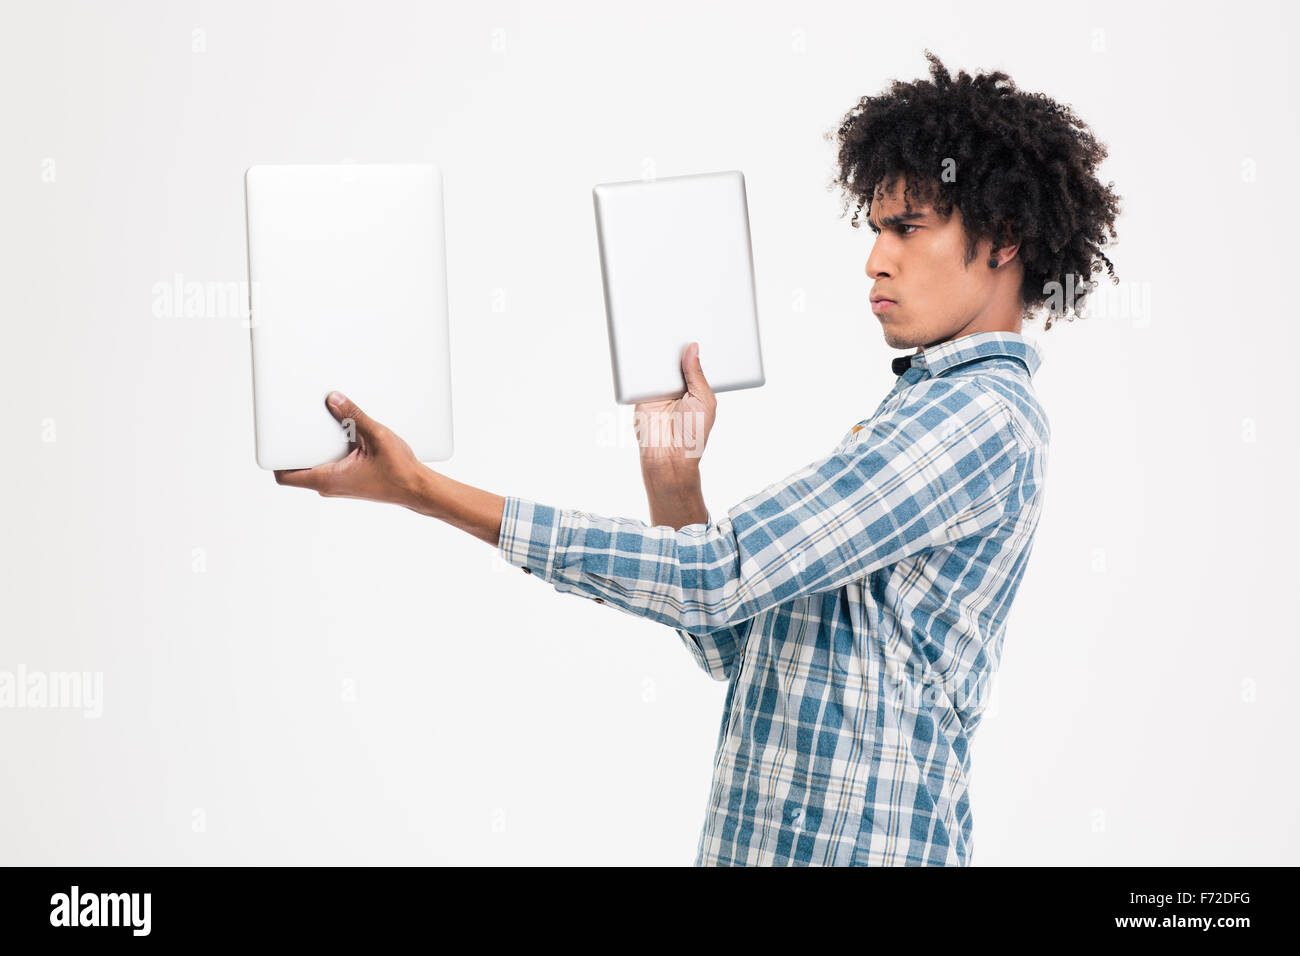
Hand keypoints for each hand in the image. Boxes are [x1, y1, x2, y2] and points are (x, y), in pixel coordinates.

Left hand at [273, 391, 427, 509]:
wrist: (418, 489)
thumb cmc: (399, 471)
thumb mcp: (376, 436)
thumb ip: (353, 416)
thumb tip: (333, 399)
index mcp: (328, 478)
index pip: (285, 476)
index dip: (274, 457)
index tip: (274, 436)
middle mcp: (329, 485)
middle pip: (297, 468)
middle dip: (296, 444)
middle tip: (298, 421)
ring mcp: (338, 485)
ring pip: (313, 466)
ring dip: (314, 447)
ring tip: (324, 425)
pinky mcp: (348, 482)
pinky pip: (328, 466)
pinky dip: (328, 451)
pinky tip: (343, 435)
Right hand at [634, 342, 715, 479]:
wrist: (669, 456)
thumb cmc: (693, 434)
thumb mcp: (703, 400)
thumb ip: (697, 374)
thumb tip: (693, 348)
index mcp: (695, 387)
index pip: (692, 362)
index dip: (693, 348)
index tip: (693, 331)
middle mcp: (676, 387)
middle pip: (673, 359)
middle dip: (674, 346)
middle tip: (677, 325)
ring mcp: (658, 390)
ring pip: (656, 364)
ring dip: (658, 353)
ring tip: (662, 334)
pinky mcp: (641, 394)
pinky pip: (641, 375)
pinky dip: (642, 365)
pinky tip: (648, 352)